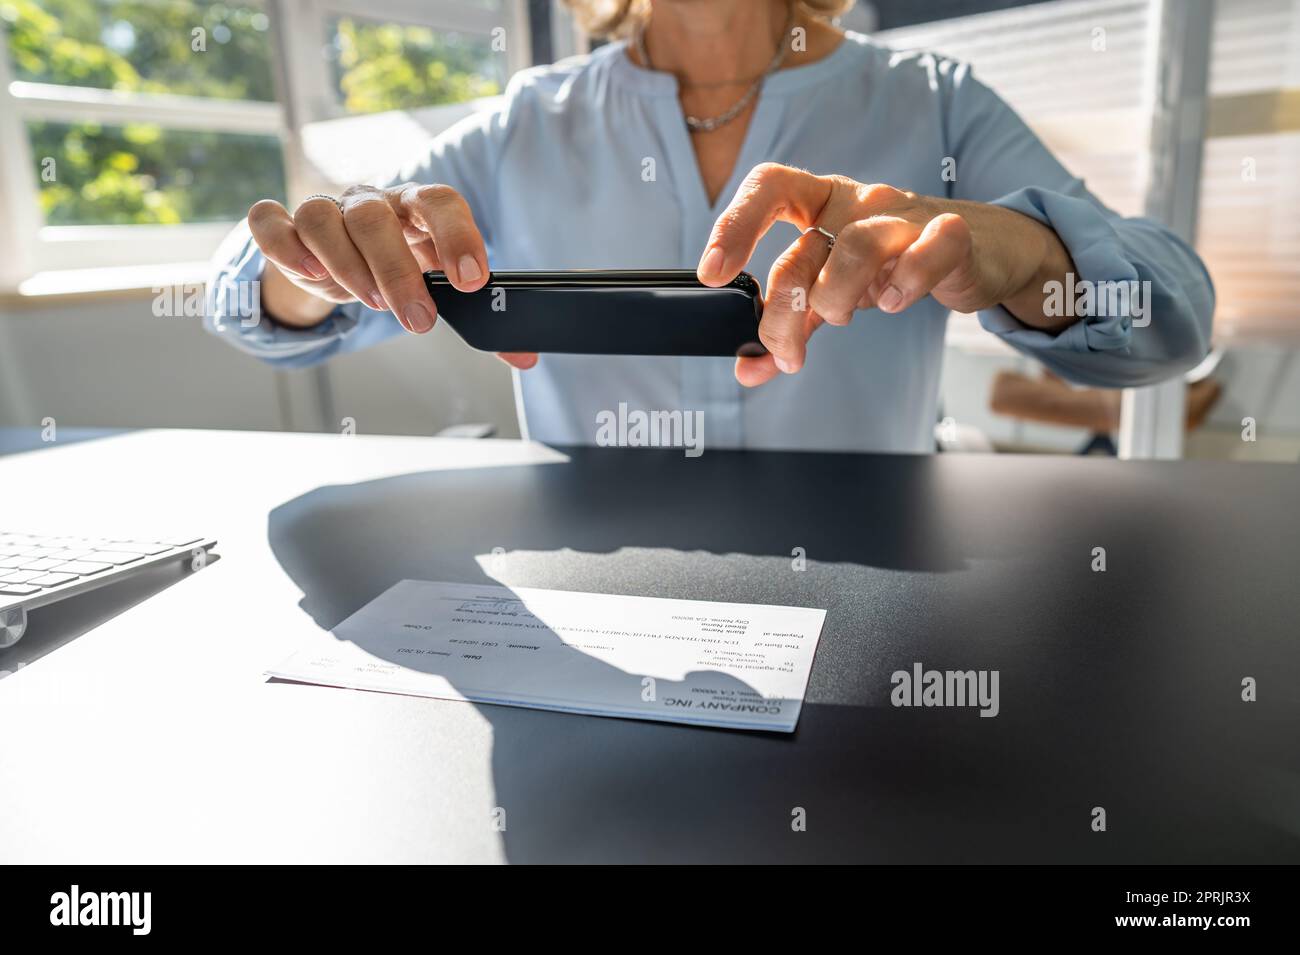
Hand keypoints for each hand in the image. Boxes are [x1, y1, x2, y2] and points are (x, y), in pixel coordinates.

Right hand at [248, 184, 536, 369]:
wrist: (344, 259)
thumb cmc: (401, 267)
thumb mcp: (439, 288)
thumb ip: (482, 319)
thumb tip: (525, 356)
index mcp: (416, 208)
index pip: (440, 201)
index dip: (458, 236)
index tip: (473, 281)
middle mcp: (370, 203)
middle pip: (376, 217)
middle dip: (398, 272)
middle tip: (419, 320)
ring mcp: (325, 212)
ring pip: (324, 217)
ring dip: (347, 264)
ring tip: (370, 303)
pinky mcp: (285, 230)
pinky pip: (270, 221)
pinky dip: (283, 245)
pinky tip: (308, 273)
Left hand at [696, 163, 1071, 385]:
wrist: (984, 250)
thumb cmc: (897, 263)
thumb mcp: (836, 290)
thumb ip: (793, 325)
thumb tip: (745, 367)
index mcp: (821, 204)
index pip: (770, 187)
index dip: (735, 224)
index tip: (712, 274)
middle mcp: (858, 203)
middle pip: (806, 245)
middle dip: (782, 305)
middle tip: (783, 349)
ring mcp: (906, 217)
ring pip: (857, 245)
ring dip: (834, 296)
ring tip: (836, 320)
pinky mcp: (952, 237)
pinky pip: (930, 248)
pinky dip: (908, 278)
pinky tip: (894, 303)